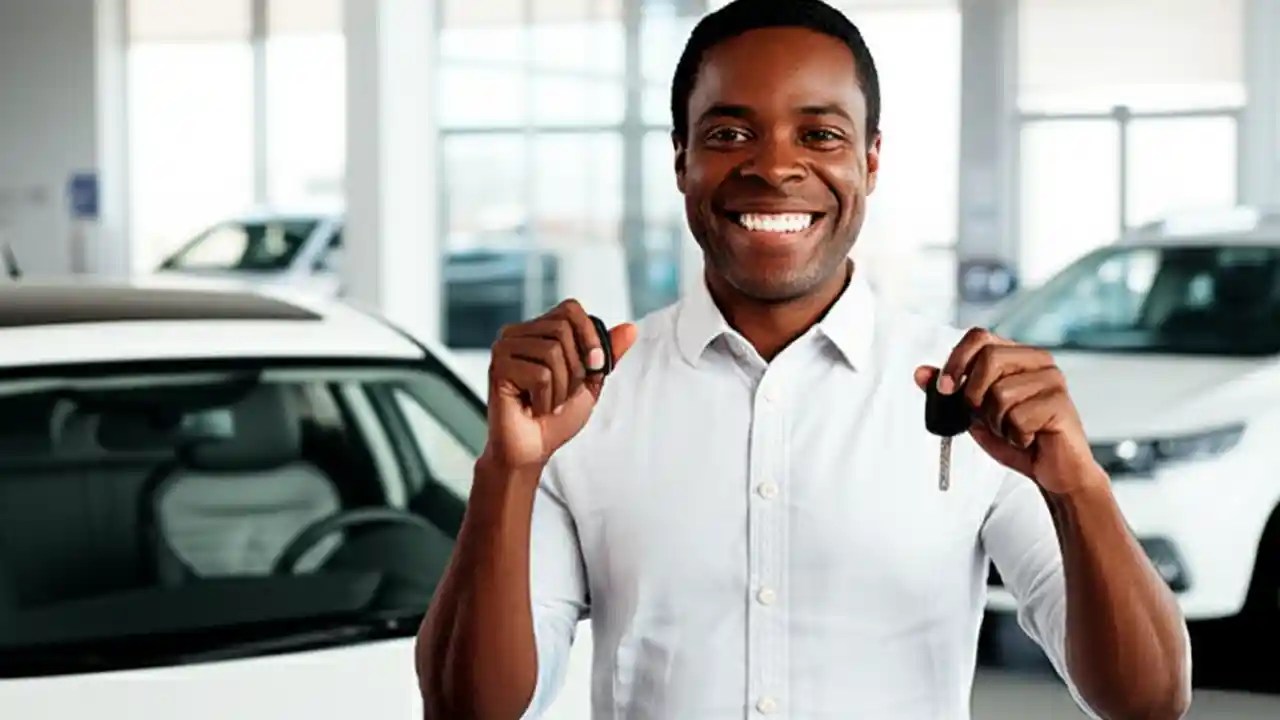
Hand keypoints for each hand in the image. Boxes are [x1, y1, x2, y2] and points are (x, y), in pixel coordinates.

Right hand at [485, 298, 636, 473]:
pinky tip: (534, 408)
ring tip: (547, 403)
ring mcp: (504, 348)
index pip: (570, 309)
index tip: (593, 366)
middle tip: (562, 393)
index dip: (588, 336)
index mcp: (538, 330)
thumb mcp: (591, 382)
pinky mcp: (498, 368)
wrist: (533, 449)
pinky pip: (540, 375)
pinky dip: (546, 399)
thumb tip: (630, 328)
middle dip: (575, 369)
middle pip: (562, 329)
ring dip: (561, 389)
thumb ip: (607, 354)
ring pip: (552, 352)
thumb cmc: (557, 417)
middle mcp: (517, 333)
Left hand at [913, 328, 1103, 493]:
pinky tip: (1028, 438)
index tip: (945, 388)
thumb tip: (921, 373)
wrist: (1053, 471)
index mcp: (1016, 356)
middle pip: (989, 359)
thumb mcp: (974, 414)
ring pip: (1001, 392)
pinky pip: (1019, 417)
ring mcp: (1052, 380)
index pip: (979, 337)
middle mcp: (1037, 361)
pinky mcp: (1061, 403)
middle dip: (974, 395)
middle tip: (983, 416)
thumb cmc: (1017, 439)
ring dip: (997, 422)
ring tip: (1012, 430)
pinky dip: (1015, 436)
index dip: (957, 360)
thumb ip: (951, 392)